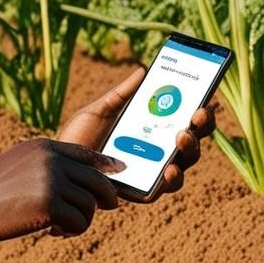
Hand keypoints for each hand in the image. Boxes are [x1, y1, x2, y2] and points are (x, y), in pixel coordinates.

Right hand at [0, 138, 125, 242]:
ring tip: (64, 227)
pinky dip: (72, 231)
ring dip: (82, 220)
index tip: (120, 170)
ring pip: (89, 204)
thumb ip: (45, 167)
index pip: (85, 153)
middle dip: (107, 196)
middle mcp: (51, 160)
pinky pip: (79, 221)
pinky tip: (55, 233)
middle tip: (111, 207)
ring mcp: (51, 181)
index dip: (105, 163)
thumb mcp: (17, 167)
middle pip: (96, 180)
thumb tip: (77, 180)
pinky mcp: (50, 205)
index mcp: (43, 147)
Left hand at [56, 66, 217, 199]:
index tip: (205, 94)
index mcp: (153, 128)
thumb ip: (121, 94)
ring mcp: (152, 172)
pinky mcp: (141, 192)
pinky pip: (163, 188)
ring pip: (184, 163)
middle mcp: (158, 151)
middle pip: (192, 139)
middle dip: (201, 125)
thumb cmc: (79, 137)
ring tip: (182, 136)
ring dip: (190, 149)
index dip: (200, 106)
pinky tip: (170, 169)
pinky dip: (171, 179)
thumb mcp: (99, 110)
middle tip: (197, 113)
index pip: (185, 118)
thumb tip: (143, 70)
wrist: (58, 167)